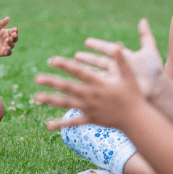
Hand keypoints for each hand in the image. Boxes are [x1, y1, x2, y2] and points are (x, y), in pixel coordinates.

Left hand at [0, 17, 18, 56]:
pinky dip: (9, 51)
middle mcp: (8, 39)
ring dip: (11, 43)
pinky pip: (9, 53)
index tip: (14, 30)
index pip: (14, 31)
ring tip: (7, 40)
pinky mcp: (3, 52)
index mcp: (7, 33)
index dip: (15, 30)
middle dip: (15, 36)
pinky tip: (8, 48)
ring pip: (12, 45)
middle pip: (15, 38)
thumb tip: (8, 17)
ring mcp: (6, 46)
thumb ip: (1, 24)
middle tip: (13, 35)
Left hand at [34, 19, 162, 130]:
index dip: (65, 66)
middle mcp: (91, 96)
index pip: (79, 72)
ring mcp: (89, 109)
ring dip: (50, 101)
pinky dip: (60, 124)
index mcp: (99, 83)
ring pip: (66, 104)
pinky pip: (73, 123)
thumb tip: (117, 47)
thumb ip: (121, 62)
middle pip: (68, 88)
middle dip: (52, 82)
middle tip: (36, 77)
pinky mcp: (90, 119)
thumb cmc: (133, 95)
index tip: (52, 60)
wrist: (136, 119)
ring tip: (36, 98)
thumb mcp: (129, 76)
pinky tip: (47, 125)